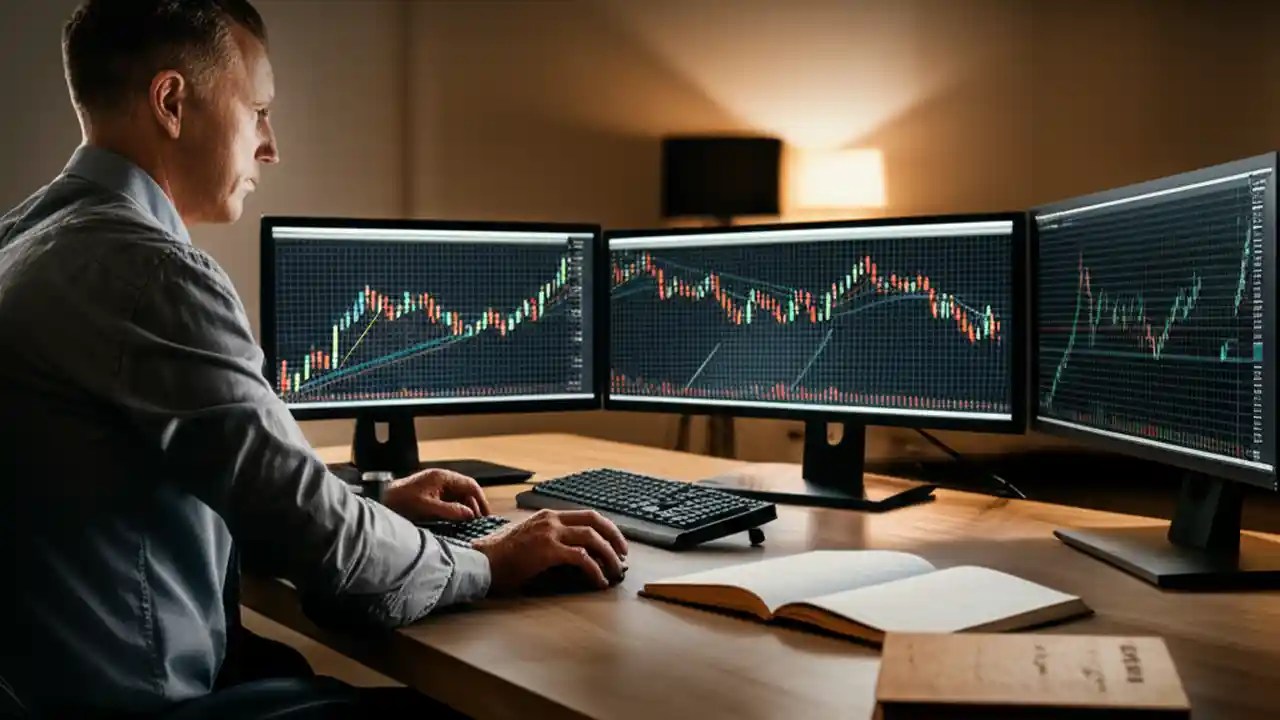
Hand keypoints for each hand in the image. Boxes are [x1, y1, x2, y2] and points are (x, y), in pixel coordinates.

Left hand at [381, 468, 490, 520]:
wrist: (380, 500)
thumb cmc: (400, 502)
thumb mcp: (426, 507)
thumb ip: (450, 510)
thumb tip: (470, 514)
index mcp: (442, 477)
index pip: (470, 485)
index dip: (480, 500)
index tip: (486, 515)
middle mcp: (441, 479)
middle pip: (465, 491)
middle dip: (474, 506)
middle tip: (479, 523)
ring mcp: (435, 486)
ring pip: (458, 496)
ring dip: (465, 509)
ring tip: (469, 524)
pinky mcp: (430, 495)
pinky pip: (449, 501)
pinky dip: (455, 510)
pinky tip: (456, 521)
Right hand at [472, 509, 628, 593]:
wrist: (481, 563)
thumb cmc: (501, 557)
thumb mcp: (529, 539)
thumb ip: (551, 541)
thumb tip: (577, 556)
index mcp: (548, 516)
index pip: (586, 515)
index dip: (605, 527)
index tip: (615, 541)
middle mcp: (551, 520)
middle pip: (594, 521)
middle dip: (614, 536)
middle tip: (623, 554)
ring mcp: (550, 533)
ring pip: (592, 538)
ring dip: (609, 555)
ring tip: (616, 571)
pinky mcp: (548, 550)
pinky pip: (581, 559)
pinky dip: (595, 570)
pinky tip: (598, 581)